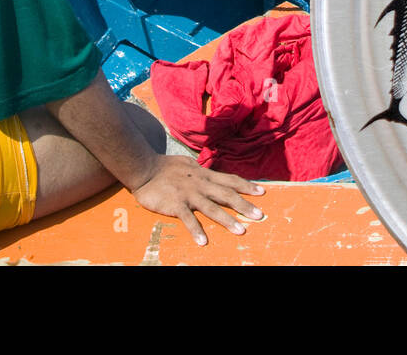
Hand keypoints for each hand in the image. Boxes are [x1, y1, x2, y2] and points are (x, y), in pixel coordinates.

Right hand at [129, 154, 265, 245]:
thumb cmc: (165, 166)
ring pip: (212, 208)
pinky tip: (203, 242)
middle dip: (244, 205)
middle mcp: (200, 184)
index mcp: (204, 175)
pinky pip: (188, 219)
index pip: (230, 180)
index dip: (246, 185)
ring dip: (227, 220)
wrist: (144, 167)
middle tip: (260, 216)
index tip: (262, 191)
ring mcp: (189, 194)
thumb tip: (210, 174)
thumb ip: (200, 172)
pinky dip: (196, 230)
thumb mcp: (188, 164)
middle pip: (227, 195)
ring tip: (240, 231)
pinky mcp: (176, 204)